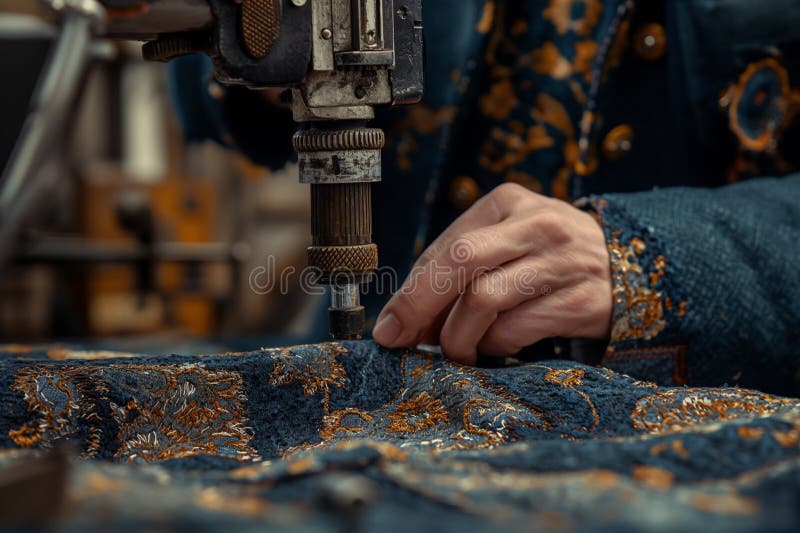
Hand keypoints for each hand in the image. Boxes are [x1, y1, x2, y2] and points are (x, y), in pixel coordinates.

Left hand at [372, 183, 612, 363]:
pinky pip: (516, 329)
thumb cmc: (548, 257)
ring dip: (458, 336)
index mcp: (509, 203)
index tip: (389, 324)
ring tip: (456, 350)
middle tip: (399, 339)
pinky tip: (496, 346)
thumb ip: (458, 269)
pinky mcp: (581, 302)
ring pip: (484, 300)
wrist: (630, 268)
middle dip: (419, 305)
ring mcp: (562, 262)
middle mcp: (536, 225)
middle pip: (460, 261)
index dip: (411, 289)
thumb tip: (403, 320)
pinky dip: (494, 345)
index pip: (446, 245)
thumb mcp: (508, 241)